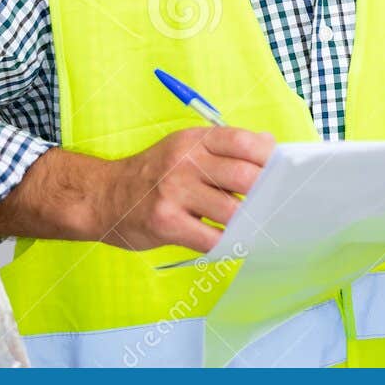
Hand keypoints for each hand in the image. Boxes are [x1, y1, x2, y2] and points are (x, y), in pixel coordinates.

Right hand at [94, 126, 274, 253]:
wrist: (103, 196)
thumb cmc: (153, 174)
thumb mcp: (185, 147)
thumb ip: (225, 147)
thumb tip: (269, 144)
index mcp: (194, 139)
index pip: (243, 142)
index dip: (269, 157)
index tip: (281, 172)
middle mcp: (184, 161)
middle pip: (243, 176)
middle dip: (265, 194)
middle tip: (273, 205)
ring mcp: (174, 191)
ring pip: (231, 212)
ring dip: (247, 223)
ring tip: (252, 226)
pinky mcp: (166, 222)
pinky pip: (210, 238)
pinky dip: (225, 244)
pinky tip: (228, 242)